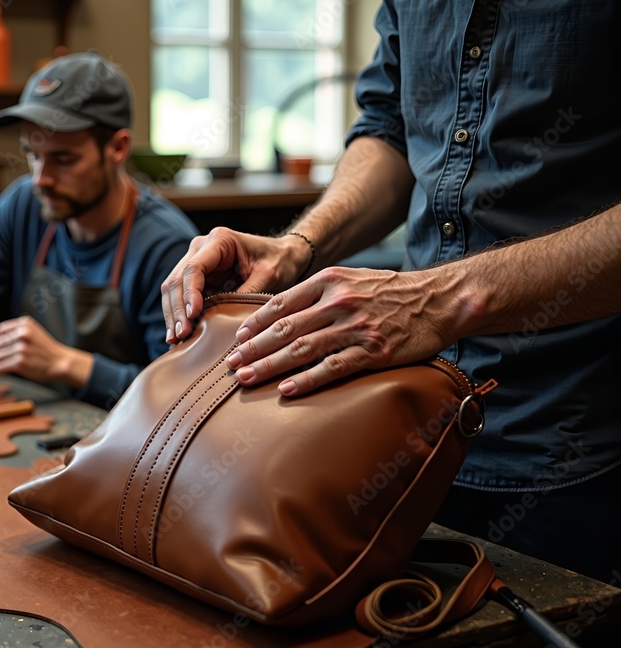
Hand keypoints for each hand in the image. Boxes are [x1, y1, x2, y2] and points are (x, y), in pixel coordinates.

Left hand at [0, 316, 92, 388]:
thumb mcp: (34, 332)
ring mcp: (22, 348)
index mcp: (25, 324)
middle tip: (4, 357)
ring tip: (6, 364)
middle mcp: (23, 334)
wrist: (60, 362)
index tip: (0, 345)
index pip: (1, 330)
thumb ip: (17, 332)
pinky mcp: (20, 362)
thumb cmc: (46, 350)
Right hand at [160, 227, 309, 342]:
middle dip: (177, 309)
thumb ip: (247, 293)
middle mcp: (202, 248)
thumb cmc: (280, 260)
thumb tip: (225, 320)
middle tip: (180, 335)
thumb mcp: (269, 276)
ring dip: (172, 314)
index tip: (193, 315)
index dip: (190, 293)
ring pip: (172, 288)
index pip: (194, 268)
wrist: (285, 255)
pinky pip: (180, 296)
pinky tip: (177, 335)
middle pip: (177, 279)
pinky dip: (178, 315)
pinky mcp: (198, 277)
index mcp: (219, 240)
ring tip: (174, 339)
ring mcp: (196, 261)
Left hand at [226, 266, 461, 396]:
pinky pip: (333, 368)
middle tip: (231, 364)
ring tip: (247, 378)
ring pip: (302, 349)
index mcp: (328, 281)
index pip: (281, 304)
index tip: (237, 339)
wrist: (439, 299)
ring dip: (270, 365)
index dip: (255, 323)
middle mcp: (338, 302)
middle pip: (285, 328)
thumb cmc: (391, 292)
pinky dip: (307, 380)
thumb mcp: (351, 279)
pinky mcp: (373, 351)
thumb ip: (319, 293)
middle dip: (253, 348)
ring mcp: (356, 327)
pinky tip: (287, 389)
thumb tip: (282, 315)